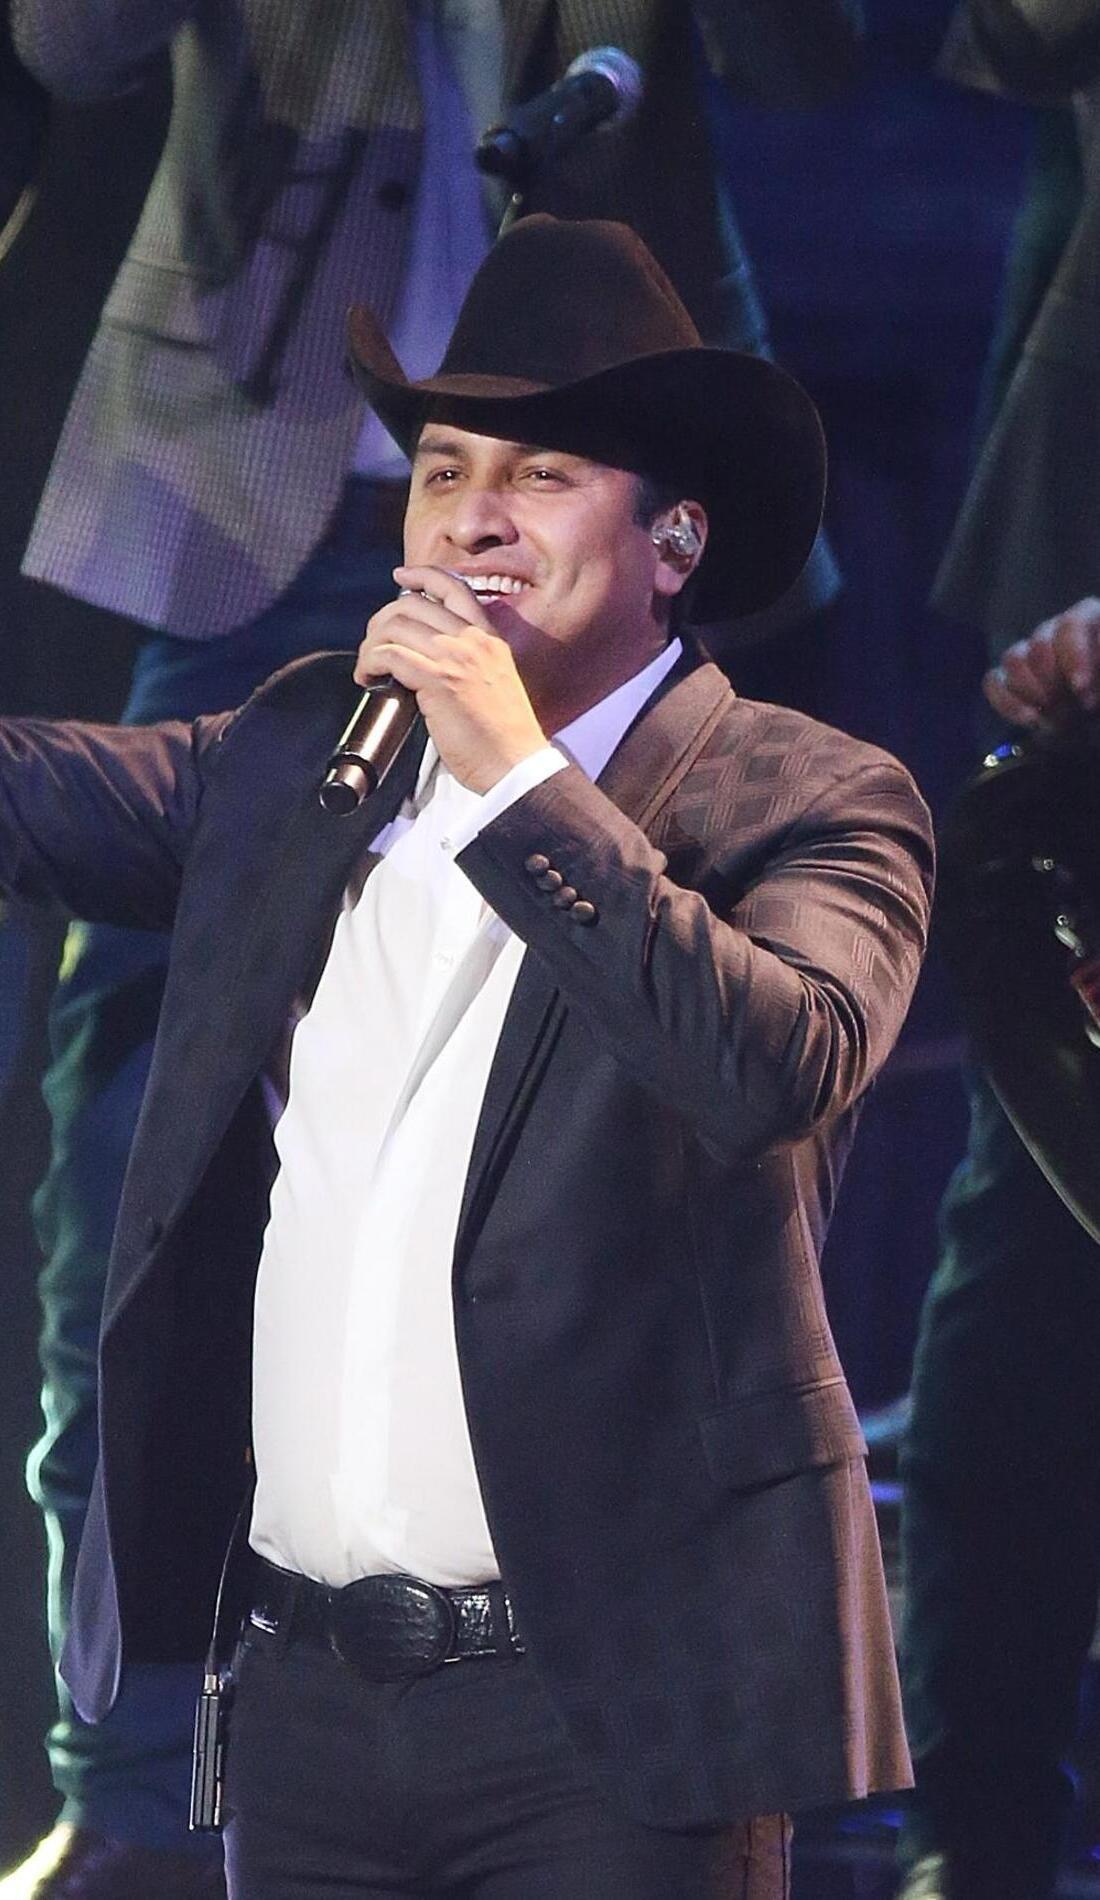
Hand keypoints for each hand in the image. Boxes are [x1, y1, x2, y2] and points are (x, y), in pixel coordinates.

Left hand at [355, 566, 548, 792]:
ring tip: (369, 667)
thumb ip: (467, 664)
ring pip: (395, 627)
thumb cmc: (503, 738)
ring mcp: (456, 658)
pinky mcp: (438, 681)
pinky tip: (368, 679)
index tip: (401, 577)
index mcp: (489, 638)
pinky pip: (389, 655)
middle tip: (374, 644)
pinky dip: (369, 664)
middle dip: (382, 621)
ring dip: (371, 645)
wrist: (516, 764)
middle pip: (412, 604)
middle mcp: (473, 641)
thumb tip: (427, 660)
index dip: (422, 575)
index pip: (454, 587)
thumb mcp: (493, 684)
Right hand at [984, 598, 1099, 730]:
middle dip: (1053, 681)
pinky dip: (1008, 704)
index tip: (1080, 688)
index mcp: (1086, 620)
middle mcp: (1053, 631)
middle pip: (1038, 645)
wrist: (1089, 716)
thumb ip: (1098, 667)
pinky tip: (1031, 720)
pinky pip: (993, 682)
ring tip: (1054, 714)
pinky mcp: (1006, 677)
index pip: (1071, 625)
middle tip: (1071, 707)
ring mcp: (1027, 652)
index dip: (1074, 656)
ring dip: (1032, 692)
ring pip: (1013, 660)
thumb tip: (1081, 682)